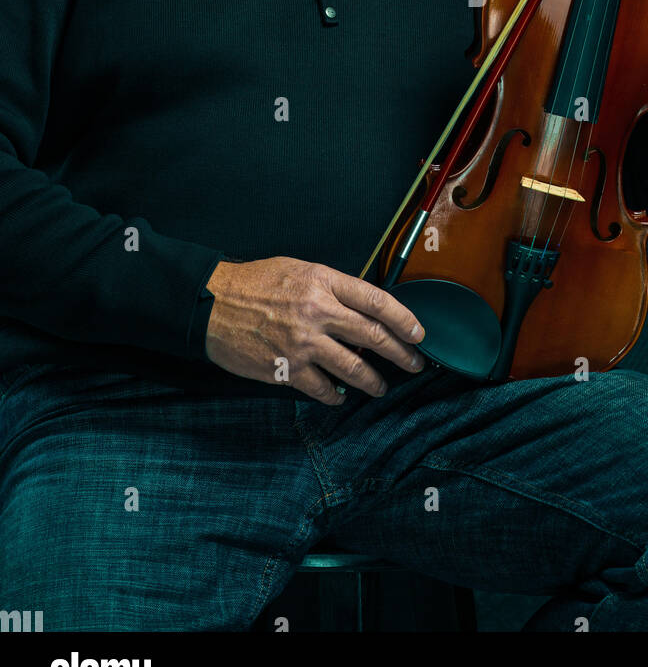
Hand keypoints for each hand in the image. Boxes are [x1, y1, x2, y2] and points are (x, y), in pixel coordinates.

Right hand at [204, 256, 425, 404]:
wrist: (211, 304)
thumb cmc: (254, 283)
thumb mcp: (299, 270)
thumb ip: (331, 289)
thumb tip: (362, 313)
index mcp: (323, 282)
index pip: (377, 301)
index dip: (404, 319)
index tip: (418, 333)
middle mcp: (317, 312)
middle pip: (374, 335)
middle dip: (401, 353)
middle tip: (414, 363)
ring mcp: (303, 343)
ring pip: (354, 367)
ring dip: (374, 381)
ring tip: (381, 387)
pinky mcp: (286, 369)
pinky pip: (323, 388)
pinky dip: (336, 395)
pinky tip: (341, 396)